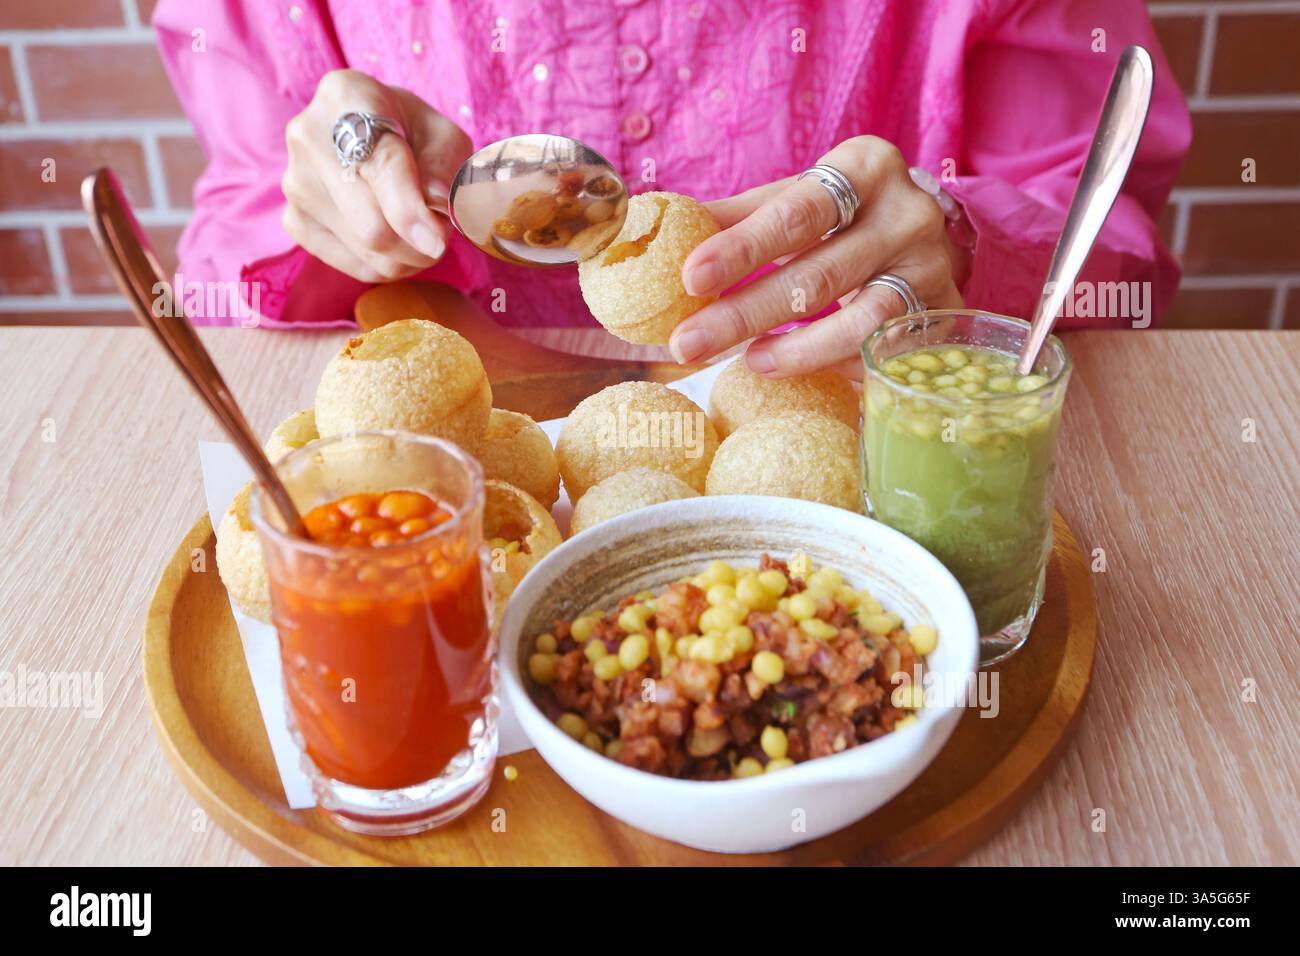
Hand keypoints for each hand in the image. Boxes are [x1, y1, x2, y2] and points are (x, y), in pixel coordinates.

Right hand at [281, 70, 472, 282]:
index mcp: (346, 97)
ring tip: (420, 232)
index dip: (413, 212)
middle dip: (419, 244)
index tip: (439, 241)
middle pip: (371, 225)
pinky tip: (396, 243)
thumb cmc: (409, 130)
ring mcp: (295, 182)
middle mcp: (308, 137)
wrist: (365, 132)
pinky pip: (354, 265)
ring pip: (367, 251)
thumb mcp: (441, 136)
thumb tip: (434, 212)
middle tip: (442, 235)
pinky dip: (386, 265)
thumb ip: (445, 171)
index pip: (382, 168)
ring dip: (409, 256)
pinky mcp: (295, 220)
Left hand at [670, 136, 964, 377]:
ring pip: (859, 321)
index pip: (795, 211)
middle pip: (819, 274)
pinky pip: (882, 352)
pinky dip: (834, 365)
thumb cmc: (844, 215)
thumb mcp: (798, 200)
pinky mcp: (943, 316)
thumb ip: (739, 218)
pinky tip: (793, 371)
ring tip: (745, 361)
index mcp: (865, 167)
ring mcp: (932, 268)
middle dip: (744, 313)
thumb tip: (662, 230)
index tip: (690, 276)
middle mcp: (908, 213)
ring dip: (794, 350)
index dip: (742, 247)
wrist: (927, 234)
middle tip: (687, 343)